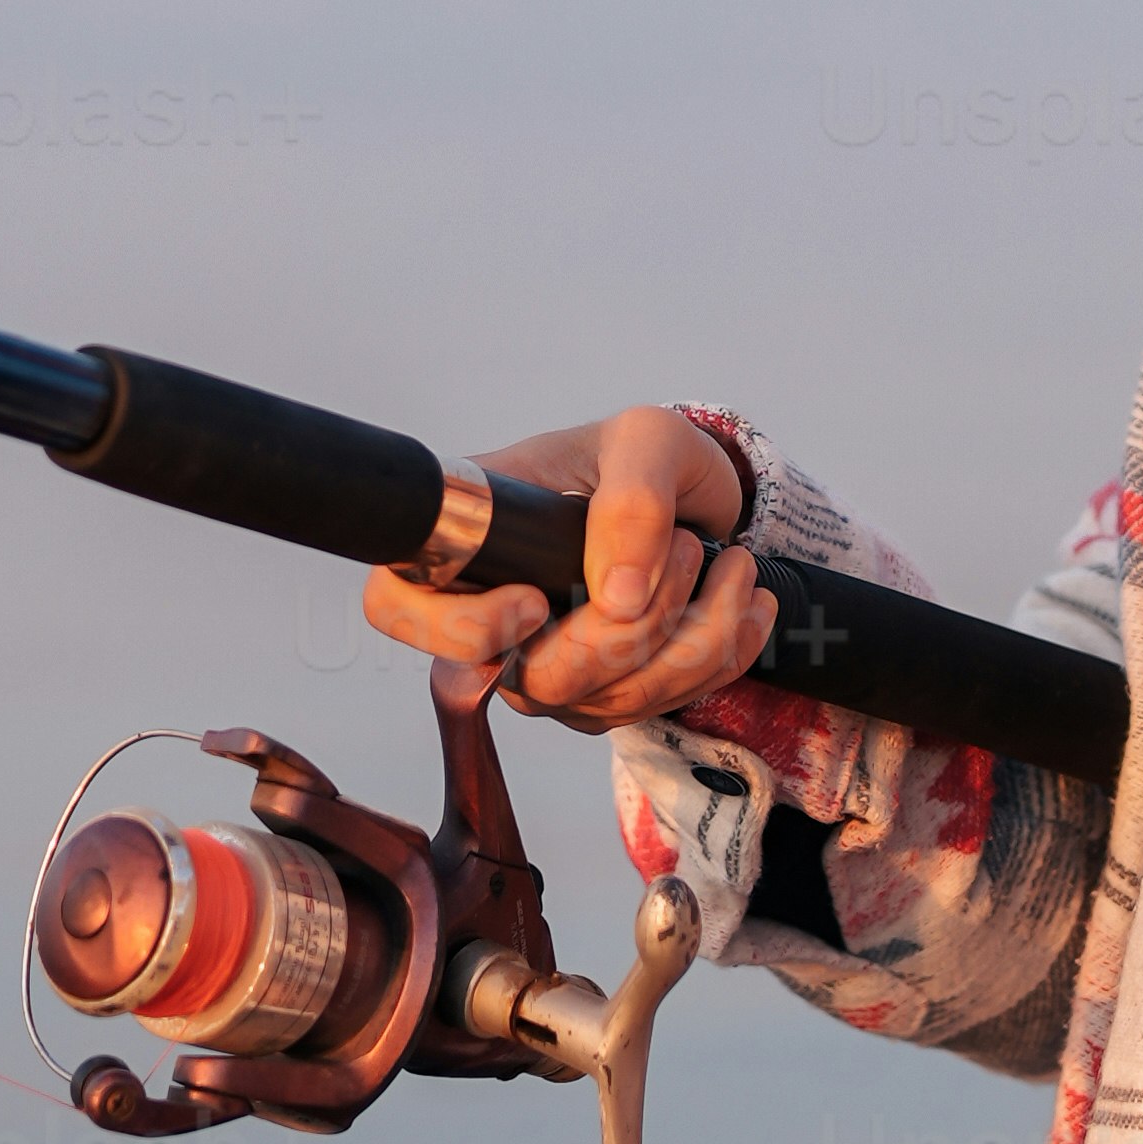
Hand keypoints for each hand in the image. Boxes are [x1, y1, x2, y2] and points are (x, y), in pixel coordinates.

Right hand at [357, 404, 776, 732]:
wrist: (696, 495)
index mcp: (472, 546)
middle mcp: (496, 622)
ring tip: (730, 561)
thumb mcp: (646, 439)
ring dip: (698, 632)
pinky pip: (665, 704)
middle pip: (534, 680)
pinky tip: (744, 599)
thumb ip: (631, 499)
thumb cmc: (642, 457)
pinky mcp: (607, 700)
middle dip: (632, 628)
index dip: (457, 627)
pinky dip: (724, 650)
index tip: (535, 600)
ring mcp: (548, 670)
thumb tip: (617, 596)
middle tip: (686, 549)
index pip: (398, 610)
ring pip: (612, 700)